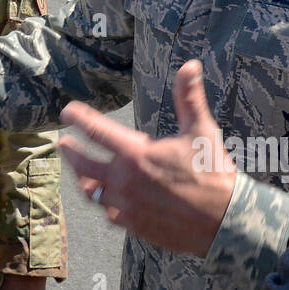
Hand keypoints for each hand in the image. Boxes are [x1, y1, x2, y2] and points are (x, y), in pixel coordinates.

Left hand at [57, 60, 234, 256]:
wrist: (225, 222)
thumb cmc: (213, 173)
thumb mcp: (201, 130)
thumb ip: (188, 97)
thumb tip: (190, 65)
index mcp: (135, 154)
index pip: (96, 131)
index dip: (79, 118)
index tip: (67, 112)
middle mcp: (124, 180)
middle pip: (82, 165)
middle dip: (71, 152)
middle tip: (63, 144)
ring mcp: (126, 205)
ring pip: (91, 192)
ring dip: (83, 179)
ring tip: (79, 173)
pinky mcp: (133, 224)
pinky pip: (109, 212)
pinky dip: (104, 203)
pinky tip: (106, 199)